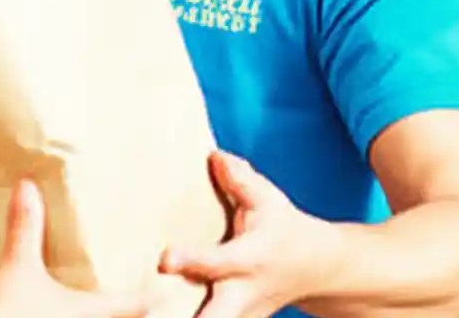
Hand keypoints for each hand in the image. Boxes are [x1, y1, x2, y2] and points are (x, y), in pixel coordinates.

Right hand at [0, 179, 151, 317]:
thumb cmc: (8, 315)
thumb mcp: (16, 268)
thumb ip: (26, 229)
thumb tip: (27, 186)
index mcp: (91, 313)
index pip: (138, 305)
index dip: (157, 295)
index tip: (171, 285)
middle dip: (136, 311)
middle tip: (142, 293)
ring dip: (104, 316)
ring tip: (100, 303)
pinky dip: (71, 317)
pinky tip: (59, 312)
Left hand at [158, 151, 332, 317]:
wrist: (316, 267)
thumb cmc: (283, 227)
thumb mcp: (268, 199)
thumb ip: (240, 180)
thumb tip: (214, 155)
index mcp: (250, 258)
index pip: (218, 263)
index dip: (191, 261)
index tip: (165, 258)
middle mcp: (242, 293)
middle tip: (149, 311)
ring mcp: (239, 316)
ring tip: (143, 313)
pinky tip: (150, 315)